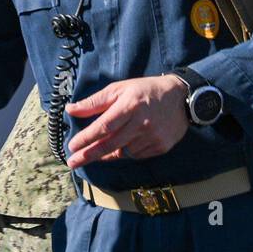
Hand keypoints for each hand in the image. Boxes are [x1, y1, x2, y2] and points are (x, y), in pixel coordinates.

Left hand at [65, 75, 189, 168]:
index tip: (72, 147)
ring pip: (123, 152)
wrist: (181, 97)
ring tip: (94, 153)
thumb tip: (70, 110)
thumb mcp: (118, 89)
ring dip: (106, 154)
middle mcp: (142, 124)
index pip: (104, 126)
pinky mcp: (162, 146)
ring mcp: (153, 137)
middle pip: (111, 144)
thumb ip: (94, 102)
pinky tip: (118, 148)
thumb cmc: (144, 90)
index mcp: (130, 106)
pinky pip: (136, 155)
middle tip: (73, 162)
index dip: (86, 138)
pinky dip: (124, 153)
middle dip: (89, 155)